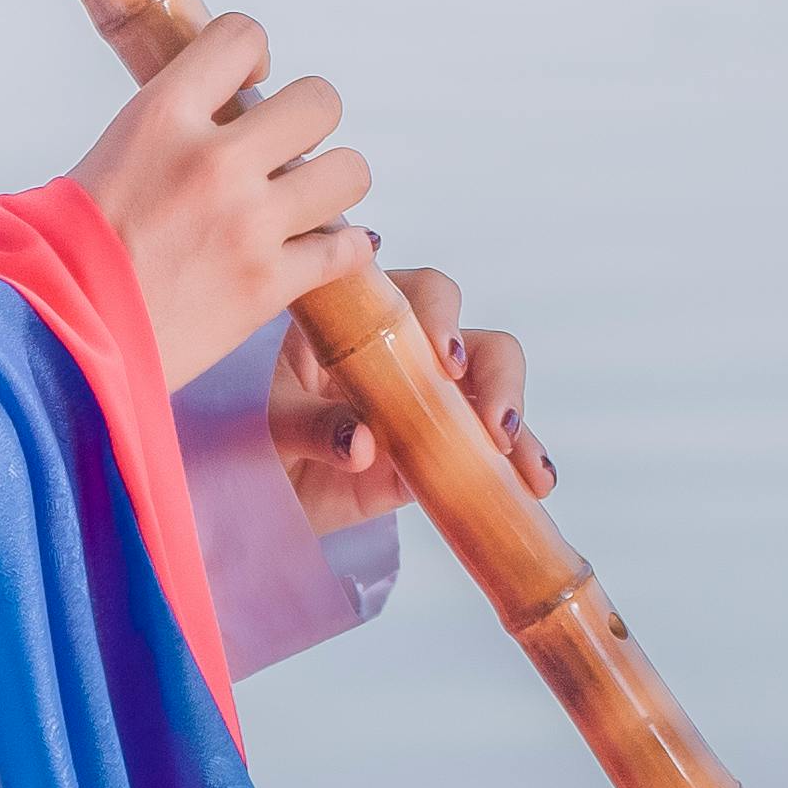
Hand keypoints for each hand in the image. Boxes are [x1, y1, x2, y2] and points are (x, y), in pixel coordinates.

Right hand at [68, 14, 372, 397]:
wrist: (58, 337)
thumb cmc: (66, 251)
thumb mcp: (110, 155)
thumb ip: (170, 126)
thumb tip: (217, 112)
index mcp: (162, 116)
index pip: (242, 36)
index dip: (255, 55)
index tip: (250, 85)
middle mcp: (214, 161)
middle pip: (319, 101)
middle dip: (306, 122)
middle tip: (283, 150)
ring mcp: (249, 224)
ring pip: (349, 171)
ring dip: (331, 184)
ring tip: (305, 202)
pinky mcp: (269, 285)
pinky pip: (346, 249)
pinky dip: (342, 250)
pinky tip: (321, 251)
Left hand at [271, 265, 553, 533]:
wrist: (256, 496)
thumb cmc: (250, 438)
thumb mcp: (266, 428)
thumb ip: (309, 426)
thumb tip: (360, 442)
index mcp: (354, 320)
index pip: (409, 291)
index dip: (437, 313)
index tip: (444, 354)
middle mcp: (400, 348)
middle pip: (466, 330)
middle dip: (487, 367)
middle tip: (488, 415)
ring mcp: (428, 395)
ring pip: (492, 378)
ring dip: (513, 407)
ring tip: (513, 450)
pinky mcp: (445, 445)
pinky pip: (494, 444)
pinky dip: (523, 457)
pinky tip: (537, 480)